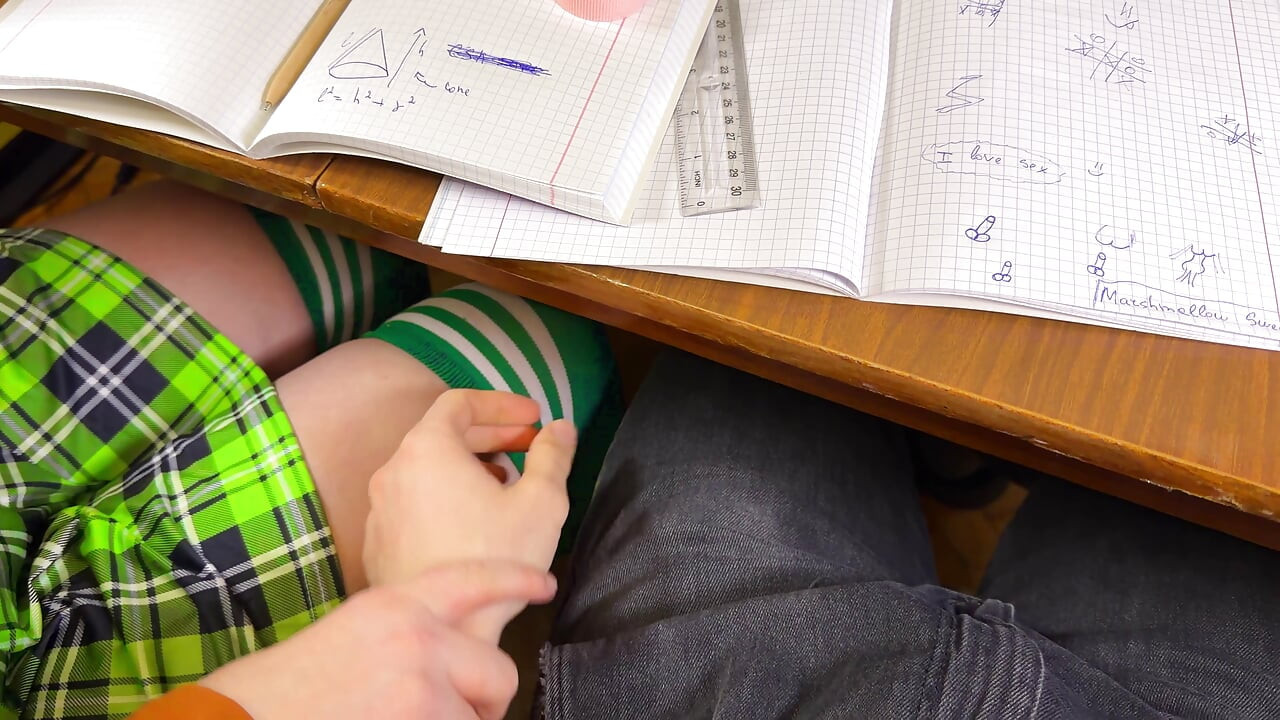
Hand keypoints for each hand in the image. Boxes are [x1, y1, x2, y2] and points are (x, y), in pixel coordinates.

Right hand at [199, 560, 555, 719]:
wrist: (240, 717)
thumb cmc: (285, 691)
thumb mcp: (349, 637)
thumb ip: (405, 636)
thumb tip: (450, 657)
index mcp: (394, 604)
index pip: (473, 579)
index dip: (516, 580)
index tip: (545, 584)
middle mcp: (416, 636)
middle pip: (499, 669)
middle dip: (486, 703)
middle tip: (457, 716)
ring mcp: (421, 684)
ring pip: (481, 717)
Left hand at [363, 389, 576, 639]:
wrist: (444, 628)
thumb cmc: (492, 562)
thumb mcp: (541, 502)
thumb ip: (553, 455)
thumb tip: (561, 430)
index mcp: (427, 448)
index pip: (460, 402)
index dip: (502, 403)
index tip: (533, 417)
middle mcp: (393, 470)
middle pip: (442, 433)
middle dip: (490, 434)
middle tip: (528, 444)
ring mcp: (380, 508)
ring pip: (426, 469)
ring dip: (468, 466)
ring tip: (505, 483)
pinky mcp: (378, 541)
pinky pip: (413, 502)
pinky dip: (444, 497)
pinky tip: (474, 521)